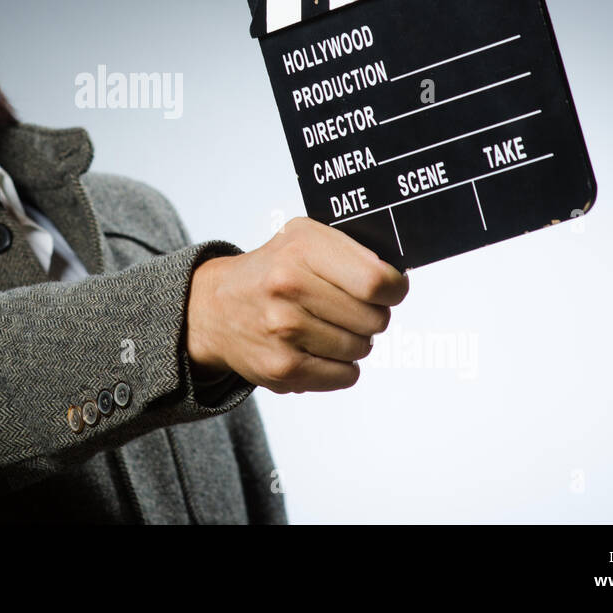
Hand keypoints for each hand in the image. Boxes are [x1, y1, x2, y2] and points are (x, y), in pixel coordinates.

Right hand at [186, 217, 408, 392]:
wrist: (214, 308)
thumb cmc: (270, 271)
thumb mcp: (303, 238)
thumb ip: (351, 251)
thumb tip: (397, 281)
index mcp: (301, 248)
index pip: (377, 281)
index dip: (395, 289)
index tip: (390, 290)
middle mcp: (289, 287)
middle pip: (375, 319)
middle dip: (372, 316)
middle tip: (348, 308)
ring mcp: (284, 330)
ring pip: (362, 348)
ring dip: (353, 341)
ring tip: (325, 326)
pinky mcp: (282, 367)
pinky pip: (345, 375)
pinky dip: (340, 365)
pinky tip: (318, 348)